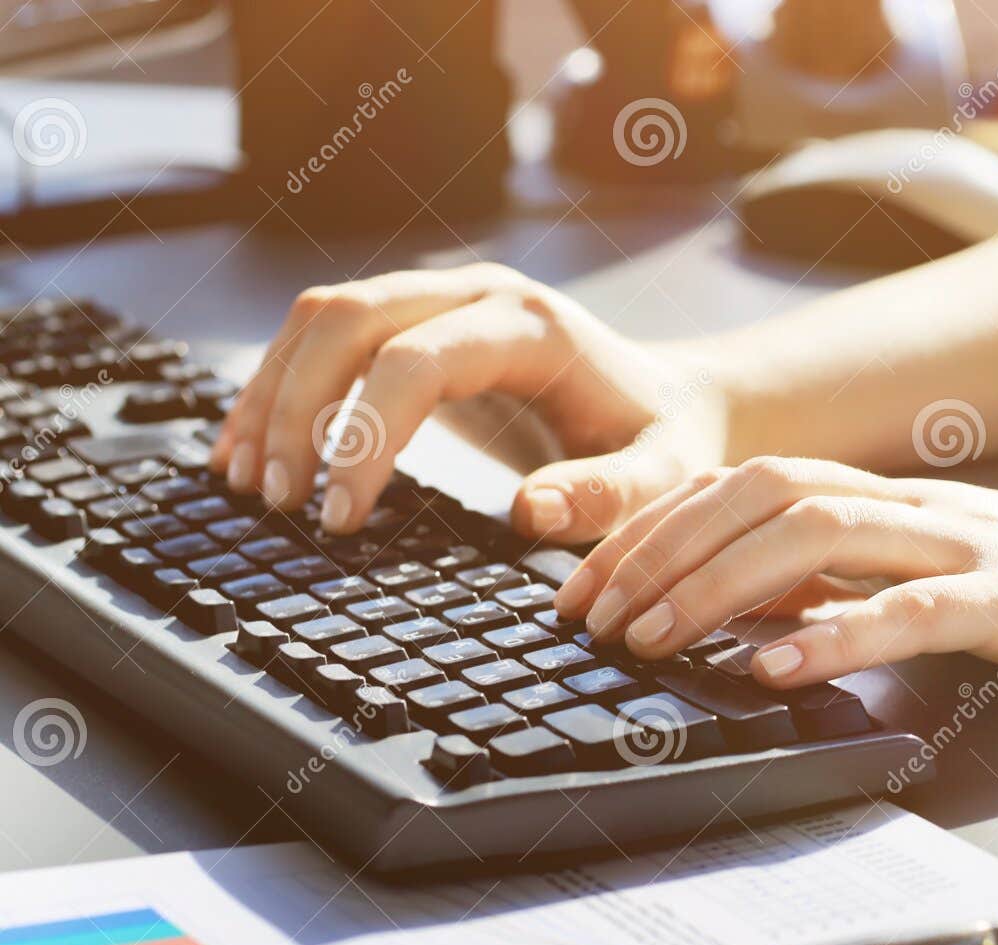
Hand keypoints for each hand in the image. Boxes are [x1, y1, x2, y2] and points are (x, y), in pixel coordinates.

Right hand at [208, 263, 727, 537]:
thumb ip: (610, 495)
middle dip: (296, 408)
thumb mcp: (663, 477)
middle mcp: (477, 295)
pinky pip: (326, 338)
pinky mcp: (417, 330)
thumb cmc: (666, 442)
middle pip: (348, 319)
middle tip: (277, 498)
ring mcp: (442, 302)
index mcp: (532, 325)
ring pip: (322, 318)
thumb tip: (531, 511)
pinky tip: (251, 449)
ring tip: (246, 482)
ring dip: (272, 394)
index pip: (416, 360)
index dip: (364, 434)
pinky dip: (280, 388)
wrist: (672, 404)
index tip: (340, 516)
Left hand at [553, 456, 997, 703]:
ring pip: (821, 535)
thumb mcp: (933, 583)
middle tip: (592, 619)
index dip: (653, 528)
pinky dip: (837, 634)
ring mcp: (969, 545)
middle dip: (661, 551)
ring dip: (721, 586)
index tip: (584, 587)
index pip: (745, 486)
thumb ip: (847, 590)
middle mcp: (917, 507)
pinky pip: (916, 608)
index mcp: (890, 502)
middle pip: (763, 492)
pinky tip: (773, 668)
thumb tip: (746, 619)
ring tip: (652, 639)